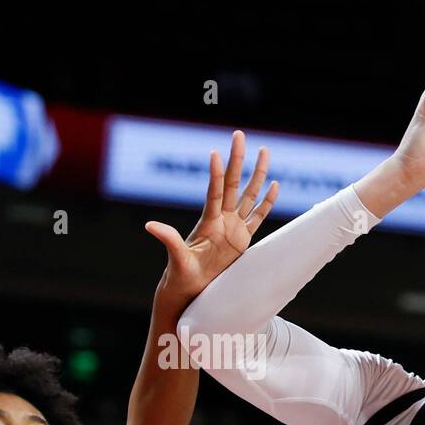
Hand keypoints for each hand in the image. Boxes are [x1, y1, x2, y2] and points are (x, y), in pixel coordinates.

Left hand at [146, 130, 278, 310]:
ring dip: (257, 174)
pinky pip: (258, 216)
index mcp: (208, 222)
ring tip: (264, 151)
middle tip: (239, 135)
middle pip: (233, 184)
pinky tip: (274, 184)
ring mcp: (233, 228)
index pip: (215, 192)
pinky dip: (266, 202)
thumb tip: (150, 225)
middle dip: (237, 159)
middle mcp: (221, 219)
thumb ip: (168, 240)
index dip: (216, 174)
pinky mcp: (242, 240)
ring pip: (249, 195)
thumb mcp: (176, 258)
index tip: (216, 152)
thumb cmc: (181, 276)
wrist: (192, 290)